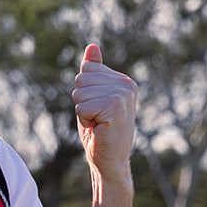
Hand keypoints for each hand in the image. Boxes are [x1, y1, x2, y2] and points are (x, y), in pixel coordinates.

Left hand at [71, 44, 136, 181]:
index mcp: (122, 80)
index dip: (83, 92)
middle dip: (81, 102)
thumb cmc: (98, 132)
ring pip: (80, 93)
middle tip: (96, 119)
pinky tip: (99, 128)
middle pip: (81, 79)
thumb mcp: (92, 97)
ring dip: (83, 112)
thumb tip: (91, 46)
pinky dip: (85, 120)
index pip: (86, 69)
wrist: (109, 160)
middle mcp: (126, 83)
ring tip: (98, 124)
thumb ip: (93, 72)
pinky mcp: (116, 106)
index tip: (96, 109)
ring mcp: (123, 94)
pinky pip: (83, 106)